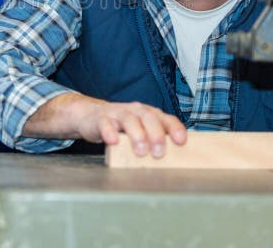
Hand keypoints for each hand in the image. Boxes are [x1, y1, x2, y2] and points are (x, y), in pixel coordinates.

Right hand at [23, 93, 186, 157]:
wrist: (91, 116)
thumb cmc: (122, 127)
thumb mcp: (140, 131)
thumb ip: (154, 141)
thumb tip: (175, 161)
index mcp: (148, 114)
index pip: (165, 118)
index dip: (174, 128)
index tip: (181, 141)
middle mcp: (135, 111)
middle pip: (149, 118)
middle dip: (156, 135)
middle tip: (159, 153)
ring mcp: (118, 114)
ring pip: (129, 120)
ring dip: (137, 135)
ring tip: (140, 151)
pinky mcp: (101, 119)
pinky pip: (105, 124)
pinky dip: (109, 132)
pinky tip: (113, 142)